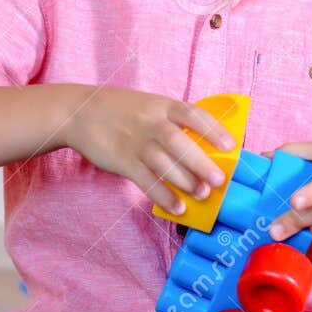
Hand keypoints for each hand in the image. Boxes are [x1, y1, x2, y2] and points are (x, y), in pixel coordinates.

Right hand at [60, 87, 235, 214]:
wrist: (80, 111)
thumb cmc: (122, 110)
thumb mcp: (151, 105)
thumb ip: (174, 121)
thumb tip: (206, 146)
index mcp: (162, 106)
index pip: (193, 115)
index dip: (213, 130)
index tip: (230, 146)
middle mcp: (151, 123)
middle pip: (179, 143)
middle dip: (201, 162)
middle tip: (219, 179)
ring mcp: (136, 143)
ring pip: (163, 163)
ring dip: (185, 181)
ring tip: (202, 194)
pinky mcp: (122, 161)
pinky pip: (146, 181)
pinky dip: (163, 195)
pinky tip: (177, 206)